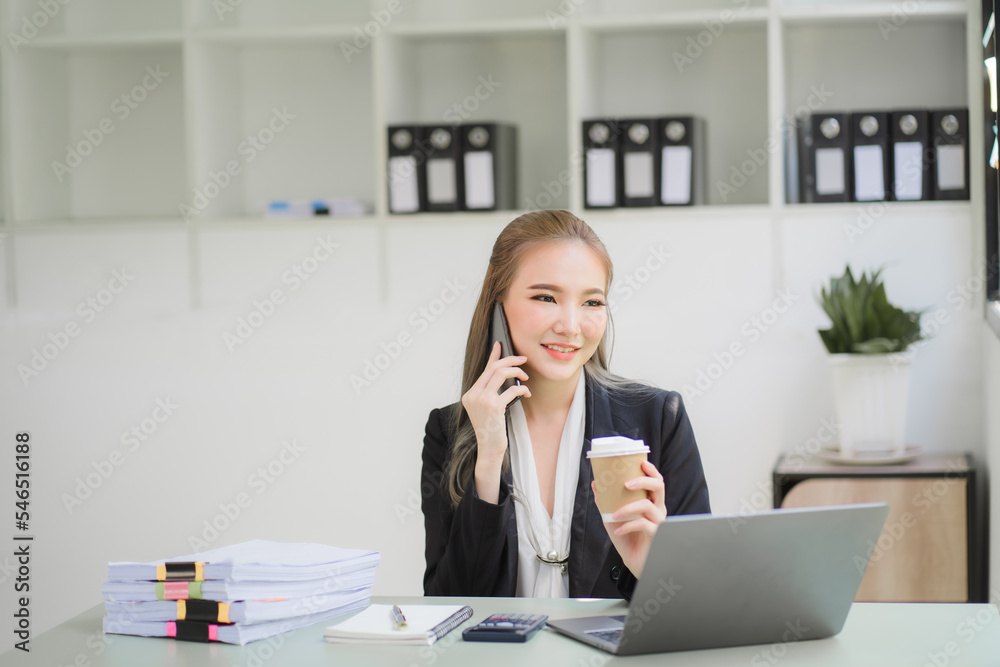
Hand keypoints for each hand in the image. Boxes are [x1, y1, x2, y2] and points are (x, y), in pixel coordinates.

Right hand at [461, 341, 529, 502]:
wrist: (489, 448)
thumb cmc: (491, 429)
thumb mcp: (487, 408)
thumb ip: (491, 391)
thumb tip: (504, 373)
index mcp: (470, 394)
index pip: (484, 369)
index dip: (493, 355)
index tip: (501, 344)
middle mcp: (473, 395)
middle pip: (493, 367)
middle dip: (511, 360)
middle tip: (523, 359)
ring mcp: (481, 400)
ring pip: (501, 374)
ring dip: (517, 372)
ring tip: (525, 378)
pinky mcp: (493, 406)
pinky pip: (511, 390)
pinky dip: (521, 389)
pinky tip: (526, 393)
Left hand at [591, 460, 666, 579]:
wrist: (633, 562)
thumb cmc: (627, 538)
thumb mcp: (612, 517)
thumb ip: (605, 501)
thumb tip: (596, 482)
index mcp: (651, 502)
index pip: (656, 481)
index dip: (651, 470)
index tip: (641, 462)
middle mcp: (658, 509)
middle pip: (659, 486)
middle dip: (643, 481)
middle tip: (626, 484)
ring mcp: (659, 522)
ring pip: (649, 505)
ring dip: (629, 508)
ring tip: (614, 514)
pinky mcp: (656, 535)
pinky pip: (644, 525)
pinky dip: (628, 525)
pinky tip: (619, 530)